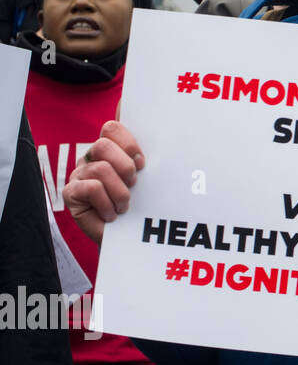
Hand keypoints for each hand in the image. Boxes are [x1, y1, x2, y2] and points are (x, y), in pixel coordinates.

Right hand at [63, 121, 144, 245]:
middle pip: (103, 144)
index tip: (142, 163)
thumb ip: (147, 157)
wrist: (129, 236)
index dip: (129, 143)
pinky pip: (92, 188)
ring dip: (120, 191)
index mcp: (111, 149)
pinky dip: (107, 203)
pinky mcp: (70, 193)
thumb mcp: (148, 178)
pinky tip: (111, 214)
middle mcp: (92, 158)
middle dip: (125, 166)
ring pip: (101, 169)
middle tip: (134, 184)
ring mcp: (79, 174)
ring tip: (124, 205)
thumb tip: (161, 132)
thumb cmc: (140, 204)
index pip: (112, 128)